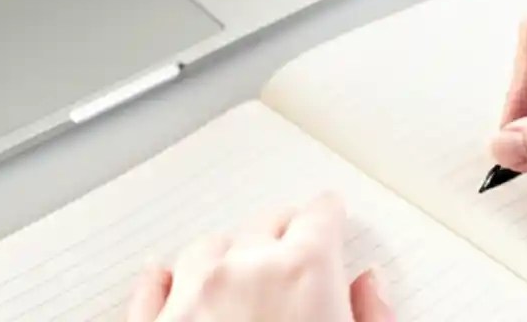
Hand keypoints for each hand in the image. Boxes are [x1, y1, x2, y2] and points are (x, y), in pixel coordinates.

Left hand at [126, 192, 393, 321]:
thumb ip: (373, 315)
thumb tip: (370, 288)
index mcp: (302, 270)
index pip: (322, 214)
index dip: (330, 217)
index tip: (330, 217)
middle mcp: (241, 272)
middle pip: (265, 224)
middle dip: (283, 234)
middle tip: (296, 250)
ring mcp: (188, 299)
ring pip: (208, 249)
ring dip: (229, 255)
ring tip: (243, 273)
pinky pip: (153, 288)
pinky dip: (164, 280)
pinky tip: (167, 279)